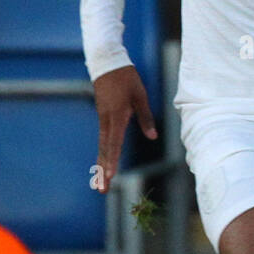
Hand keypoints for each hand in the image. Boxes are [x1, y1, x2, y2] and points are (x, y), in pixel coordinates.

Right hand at [92, 65, 157, 192]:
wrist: (107, 63)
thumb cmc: (127, 79)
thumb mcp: (140, 96)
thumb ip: (145, 117)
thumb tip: (152, 136)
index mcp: (117, 115)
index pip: (114, 142)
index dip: (113, 160)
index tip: (110, 174)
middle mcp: (107, 120)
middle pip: (105, 149)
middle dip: (103, 170)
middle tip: (101, 189)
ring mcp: (103, 118)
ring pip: (102, 145)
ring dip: (102, 164)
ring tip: (100, 181)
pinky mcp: (102, 115)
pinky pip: (103, 137)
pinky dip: (103, 152)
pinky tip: (104, 163)